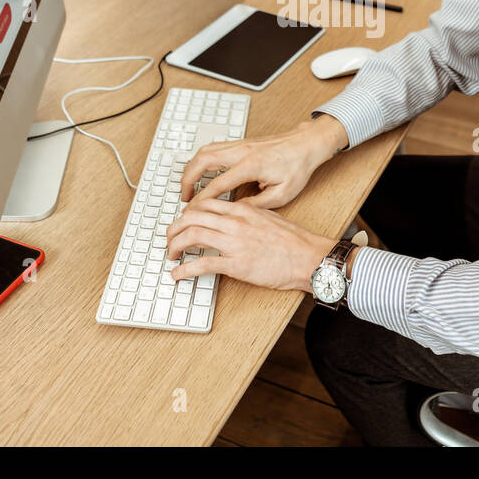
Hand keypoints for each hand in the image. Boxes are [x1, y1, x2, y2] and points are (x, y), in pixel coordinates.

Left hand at [167, 196, 336, 292]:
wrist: (308, 258)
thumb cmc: (293, 241)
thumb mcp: (269, 217)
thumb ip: (249, 214)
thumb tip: (234, 215)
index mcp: (243, 210)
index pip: (205, 204)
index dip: (187, 213)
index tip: (182, 222)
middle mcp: (235, 223)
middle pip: (192, 217)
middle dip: (174, 228)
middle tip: (169, 239)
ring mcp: (235, 243)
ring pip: (192, 236)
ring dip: (175, 246)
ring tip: (171, 255)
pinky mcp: (236, 264)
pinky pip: (202, 264)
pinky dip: (185, 269)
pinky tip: (177, 274)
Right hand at [179, 115, 347, 208]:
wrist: (307, 143)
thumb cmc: (298, 166)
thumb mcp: (282, 194)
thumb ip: (257, 204)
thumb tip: (237, 212)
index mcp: (251, 165)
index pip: (217, 184)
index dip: (201, 200)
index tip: (191, 211)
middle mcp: (241, 151)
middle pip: (202, 161)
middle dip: (187, 180)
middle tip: (184, 198)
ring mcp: (240, 144)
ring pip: (205, 151)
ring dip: (192, 167)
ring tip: (188, 185)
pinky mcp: (241, 143)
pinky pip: (213, 148)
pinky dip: (201, 159)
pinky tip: (201, 171)